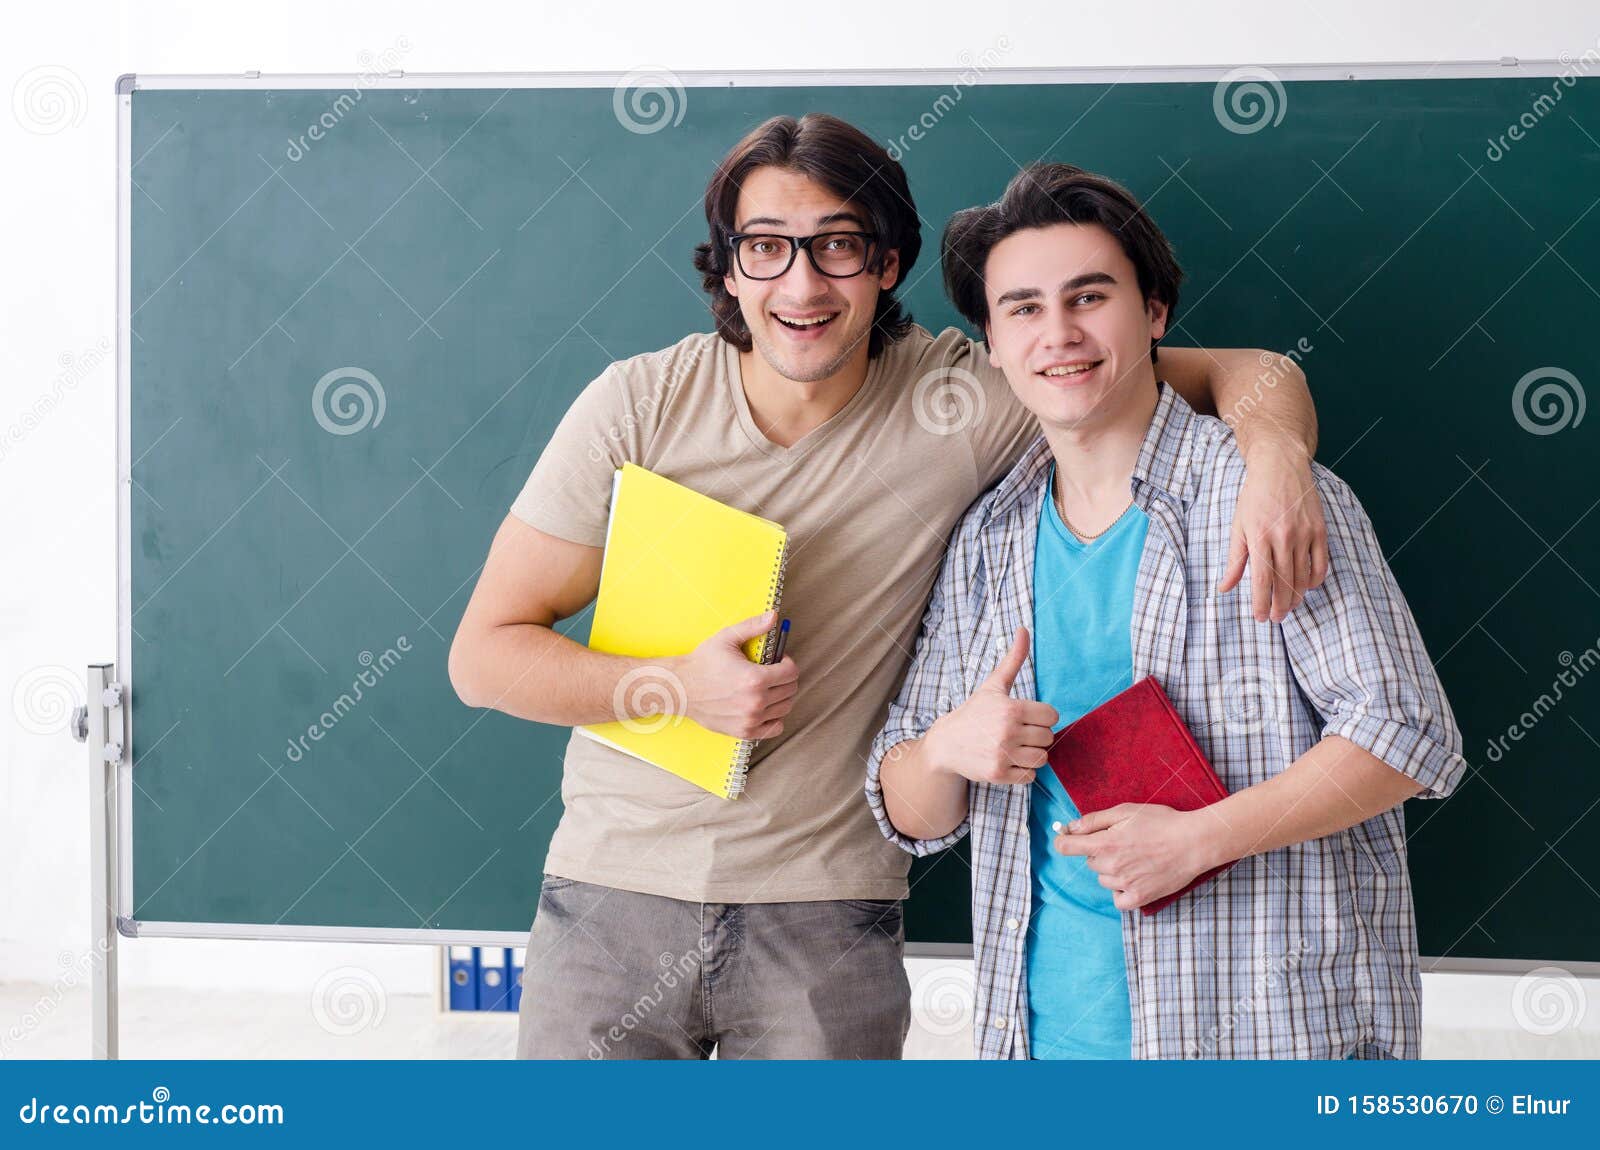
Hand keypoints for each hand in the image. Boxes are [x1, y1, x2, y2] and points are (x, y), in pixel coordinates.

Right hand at [670, 610, 797, 739]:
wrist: (681, 689)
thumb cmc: (702, 663)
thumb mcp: (726, 638)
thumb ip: (753, 626)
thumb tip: (773, 616)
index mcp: (754, 678)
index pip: (791, 672)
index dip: (787, 663)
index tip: (778, 661)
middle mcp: (755, 701)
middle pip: (790, 690)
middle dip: (785, 678)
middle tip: (772, 672)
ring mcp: (750, 719)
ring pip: (785, 708)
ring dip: (781, 696)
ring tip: (768, 688)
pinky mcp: (744, 731)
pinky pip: (774, 728)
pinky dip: (775, 718)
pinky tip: (764, 707)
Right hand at [923, 626, 1057, 785]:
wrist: (946, 743)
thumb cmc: (974, 713)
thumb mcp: (993, 685)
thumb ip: (1013, 659)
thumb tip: (1024, 629)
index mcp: (1011, 708)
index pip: (1052, 716)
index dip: (1042, 717)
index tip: (1027, 717)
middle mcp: (1008, 732)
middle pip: (1048, 738)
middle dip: (1036, 736)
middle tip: (1018, 733)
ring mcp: (1003, 754)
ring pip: (1042, 758)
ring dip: (1032, 754)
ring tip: (1015, 747)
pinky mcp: (998, 774)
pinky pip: (1030, 776)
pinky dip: (1023, 771)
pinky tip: (1008, 761)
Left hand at [1052, 802, 1220, 911]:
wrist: (1193, 843)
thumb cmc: (1161, 822)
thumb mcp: (1126, 811)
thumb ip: (1094, 820)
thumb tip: (1071, 827)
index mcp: (1105, 843)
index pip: (1066, 847)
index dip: (1063, 840)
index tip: (1066, 838)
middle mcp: (1111, 866)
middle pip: (1089, 862)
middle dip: (1100, 853)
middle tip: (1123, 843)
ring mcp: (1125, 884)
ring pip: (1104, 879)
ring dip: (1112, 871)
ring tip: (1136, 859)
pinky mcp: (1139, 898)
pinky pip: (1117, 899)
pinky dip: (1122, 891)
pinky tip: (1135, 878)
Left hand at [1218, 441, 1329, 622]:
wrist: (1280, 466)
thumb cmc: (1254, 497)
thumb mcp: (1238, 525)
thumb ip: (1235, 559)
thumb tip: (1225, 588)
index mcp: (1259, 537)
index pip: (1262, 580)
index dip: (1262, 602)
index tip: (1260, 617)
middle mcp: (1283, 537)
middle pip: (1284, 582)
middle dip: (1280, 606)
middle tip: (1276, 618)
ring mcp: (1304, 534)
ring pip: (1303, 576)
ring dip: (1296, 597)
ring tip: (1289, 607)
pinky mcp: (1320, 530)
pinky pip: (1321, 563)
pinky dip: (1315, 579)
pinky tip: (1306, 587)